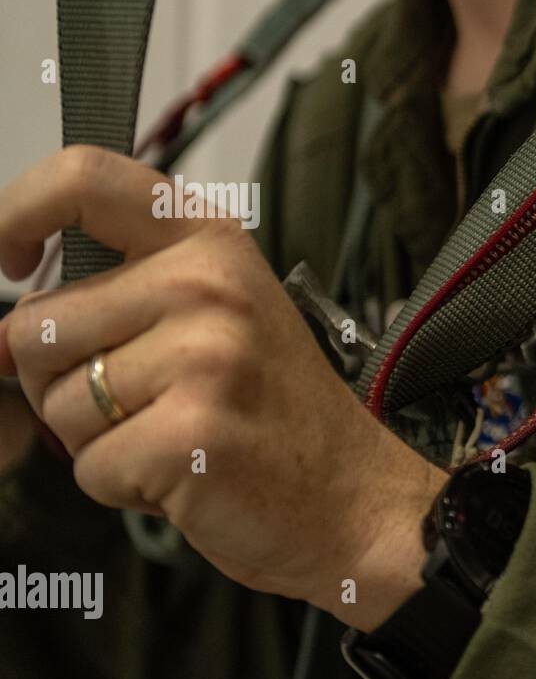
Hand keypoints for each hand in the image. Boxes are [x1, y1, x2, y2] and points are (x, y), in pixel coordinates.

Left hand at [0, 147, 445, 630]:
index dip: (16, 212)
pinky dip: (124, 486)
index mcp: (214, 245)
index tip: (12, 258)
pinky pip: (89, 465)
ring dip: (99, 438)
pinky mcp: (187, 433)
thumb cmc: (283, 415)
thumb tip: (3, 332)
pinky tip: (187, 475)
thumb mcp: (221, 320)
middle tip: (148, 402)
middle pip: (37, 324)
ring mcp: (202, 358)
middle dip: (67, 381)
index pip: (83, 181)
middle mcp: (208, 288)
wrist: (357, 498)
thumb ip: (123, 298)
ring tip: (177, 436)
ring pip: (57, 401)